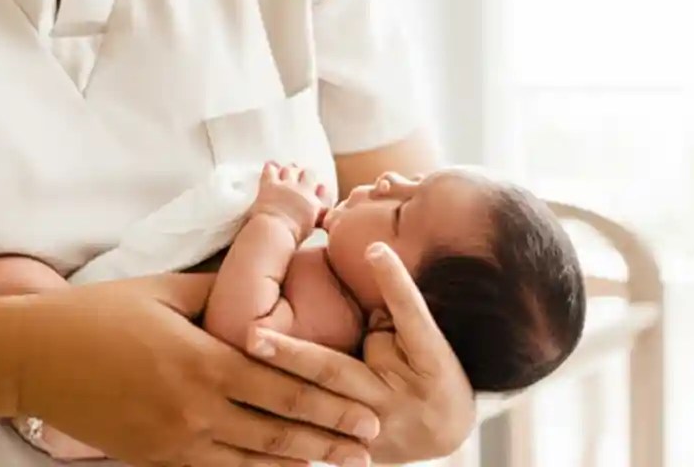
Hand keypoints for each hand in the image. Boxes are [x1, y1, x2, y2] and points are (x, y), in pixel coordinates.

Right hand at [19, 273, 380, 466]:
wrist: (33, 357)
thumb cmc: (98, 313)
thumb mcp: (164, 290)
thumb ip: (218, 295)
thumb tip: (261, 292)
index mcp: (203, 359)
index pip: (283, 385)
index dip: (330, 400)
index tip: (368, 406)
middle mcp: (194, 407)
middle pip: (278, 428)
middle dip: (330, 436)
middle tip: (373, 443)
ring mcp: (174, 439)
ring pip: (252, 459)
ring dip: (301, 463)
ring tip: (342, 465)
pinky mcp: (153, 458)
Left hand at [244, 243, 475, 461]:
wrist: (448, 430)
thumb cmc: (436, 370)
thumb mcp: (426, 337)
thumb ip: (395, 309)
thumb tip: (364, 260)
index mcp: (430, 361)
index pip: (411, 314)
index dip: (395, 282)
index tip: (373, 249)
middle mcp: (400, 398)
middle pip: (339, 372)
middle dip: (294, 355)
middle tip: (254, 336)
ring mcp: (376, 431)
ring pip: (320, 408)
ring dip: (279, 387)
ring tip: (245, 365)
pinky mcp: (361, 453)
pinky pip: (316, 438)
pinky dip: (285, 421)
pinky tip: (252, 410)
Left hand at [249, 162, 331, 240]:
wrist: (275, 232)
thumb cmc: (290, 238)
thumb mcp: (309, 232)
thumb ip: (314, 223)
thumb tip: (314, 221)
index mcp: (316, 207)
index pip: (325, 194)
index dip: (322, 190)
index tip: (320, 189)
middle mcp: (304, 192)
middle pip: (309, 174)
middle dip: (306, 174)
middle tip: (302, 174)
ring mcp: (287, 186)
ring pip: (291, 169)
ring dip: (289, 169)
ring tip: (288, 169)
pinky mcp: (271, 184)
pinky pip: (271, 169)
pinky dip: (270, 167)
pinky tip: (270, 165)